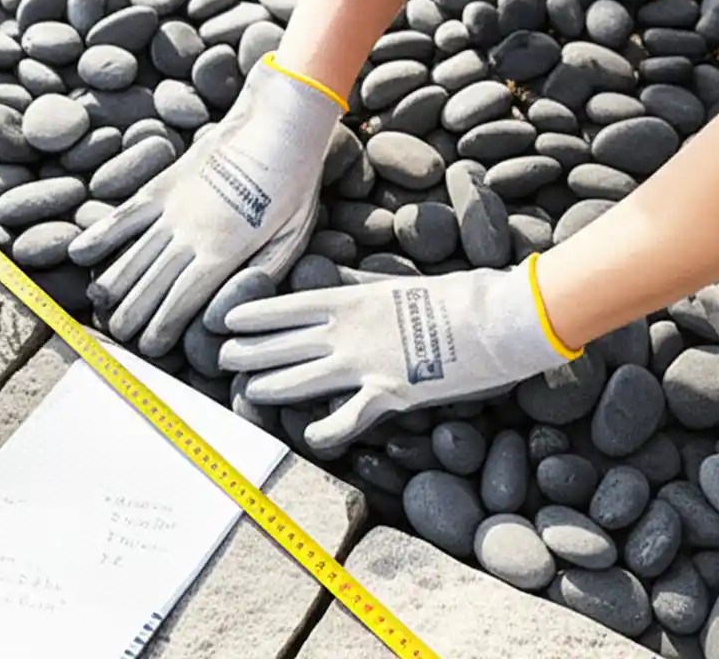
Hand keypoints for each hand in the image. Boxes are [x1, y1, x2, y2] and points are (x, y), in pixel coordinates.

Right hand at [68, 53, 344, 356]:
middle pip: (150, 286)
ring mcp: (171, 209)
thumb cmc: (292, 188)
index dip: (161, 329)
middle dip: (133, 317)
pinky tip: (80, 255)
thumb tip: (225, 312)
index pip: (182, 303)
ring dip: (113, 286)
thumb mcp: (289, 242)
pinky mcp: (162, 186)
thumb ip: (257, 278)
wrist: (277, 126)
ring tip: (101, 310)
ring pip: (131, 256)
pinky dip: (100, 235)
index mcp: (223, 254)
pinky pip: (124, 215)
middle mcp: (189, 235)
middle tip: (121, 338)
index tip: (149, 350)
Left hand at [218, 255, 581, 449]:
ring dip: (269, 386)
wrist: (499, 319)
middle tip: (219, 360)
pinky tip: (309, 438)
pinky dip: (326, 431)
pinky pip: (348, 419)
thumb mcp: (399, 284)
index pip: (287, 307)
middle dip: (247, 352)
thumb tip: (335, 280)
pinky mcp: (391, 394)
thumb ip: (361, 288)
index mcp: (352, 300)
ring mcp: (366, 364)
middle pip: (284, 343)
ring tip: (244, 391)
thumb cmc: (459, 295)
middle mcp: (350, 332)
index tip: (224, 319)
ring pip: (302, 378)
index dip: (252, 315)